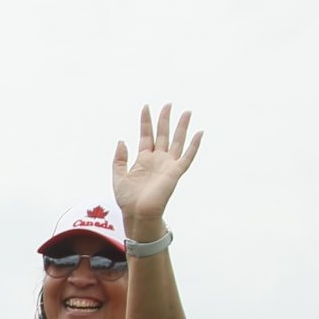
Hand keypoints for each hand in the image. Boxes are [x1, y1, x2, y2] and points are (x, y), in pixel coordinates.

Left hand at [111, 103, 202, 229]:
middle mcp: (157, 159)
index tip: (146, 107)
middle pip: (163, 134)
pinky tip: (200, 133)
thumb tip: (122, 140)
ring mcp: (167, 165)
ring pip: (177, 141)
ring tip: (187, 113)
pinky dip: (194, 145)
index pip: (146, 135)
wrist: (137, 214)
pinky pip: (187, 157)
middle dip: (165, 119)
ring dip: (182, 127)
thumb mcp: (118, 176)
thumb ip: (119, 159)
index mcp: (143, 159)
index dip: (146, 121)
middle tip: (168, 105)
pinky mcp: (175, 172)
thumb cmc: (128, 199)